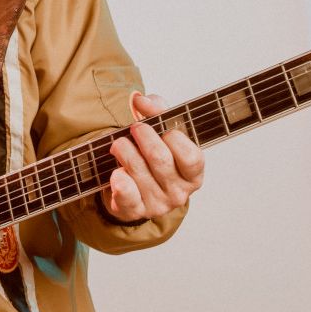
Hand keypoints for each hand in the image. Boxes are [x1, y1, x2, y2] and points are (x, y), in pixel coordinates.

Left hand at [101, 92, 203, 222]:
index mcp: (193, 174)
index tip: (159, 123)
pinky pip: (127, 195)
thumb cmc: (152, 156)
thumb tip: (141, 100)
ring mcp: (157, 204)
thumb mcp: (162, 132)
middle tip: (135, 128)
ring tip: (119, 144)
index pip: (191, 156)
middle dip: (144, 136)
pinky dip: (119, 180)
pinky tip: (117, 171)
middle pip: (160, 159)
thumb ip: (157, 111)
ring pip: (138, 170)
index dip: (173, 135)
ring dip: (124, 150)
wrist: (133, 189)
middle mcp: (179, 192)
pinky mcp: (135, 211)